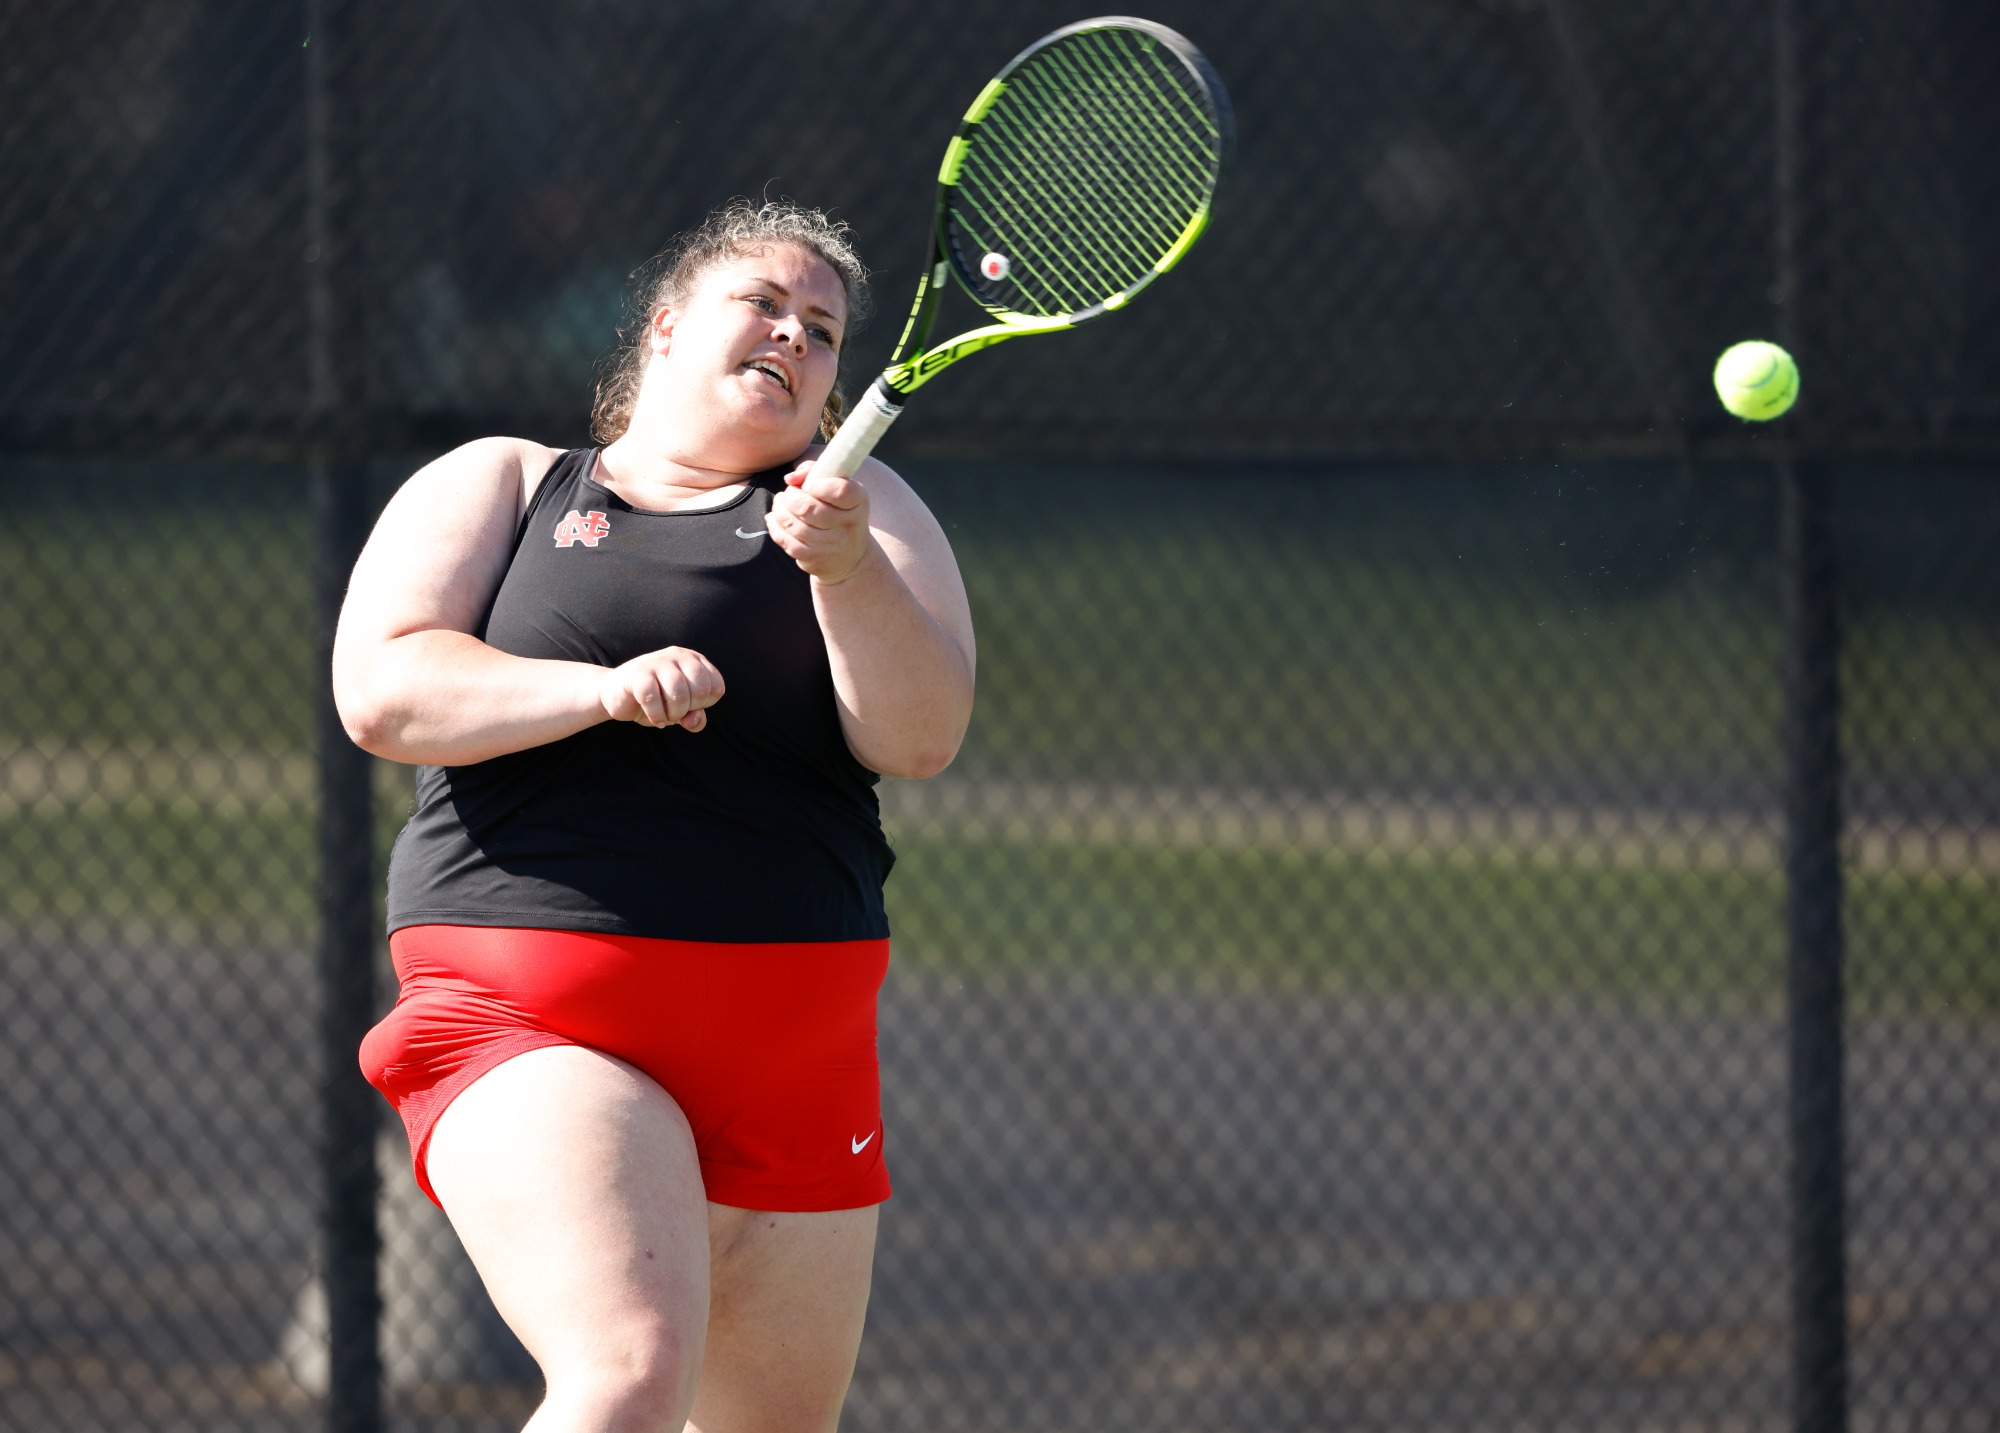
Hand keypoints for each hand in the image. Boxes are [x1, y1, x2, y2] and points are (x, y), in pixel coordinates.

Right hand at [598, 646, 723, 731]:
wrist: (614, 695)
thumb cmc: (654, 702)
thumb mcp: (680, 712)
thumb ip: (695, 718)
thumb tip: (694, 719)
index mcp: (693, 660)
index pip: (716, 687)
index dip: (704, 705)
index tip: (688, 706)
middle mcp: (678, 655)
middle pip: (700, 690)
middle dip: (688, 710)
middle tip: (674, 712)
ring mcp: (656, 662)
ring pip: (679, 693)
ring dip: (673, 714)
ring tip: (664, 716)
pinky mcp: (636, 674)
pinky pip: (653, 698)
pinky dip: (656, 715)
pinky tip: (654, 718)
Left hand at [768, 459, 875, 584]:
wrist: (850, 556)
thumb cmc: (838, 510)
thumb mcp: (837, 486)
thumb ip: (814, 471)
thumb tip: (790, 479)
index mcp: (858, 501)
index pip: (840, 490)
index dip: (817, 484)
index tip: (809, 484)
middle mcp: (848, 525)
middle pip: (808, 508)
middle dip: (790, 497)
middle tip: (790, 493)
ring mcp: (831, 545)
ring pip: (793, 525)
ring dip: (779, 509)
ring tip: (780, 502)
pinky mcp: (815, 559)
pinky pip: (786, 541)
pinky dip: (775, 526)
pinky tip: (775, 518)